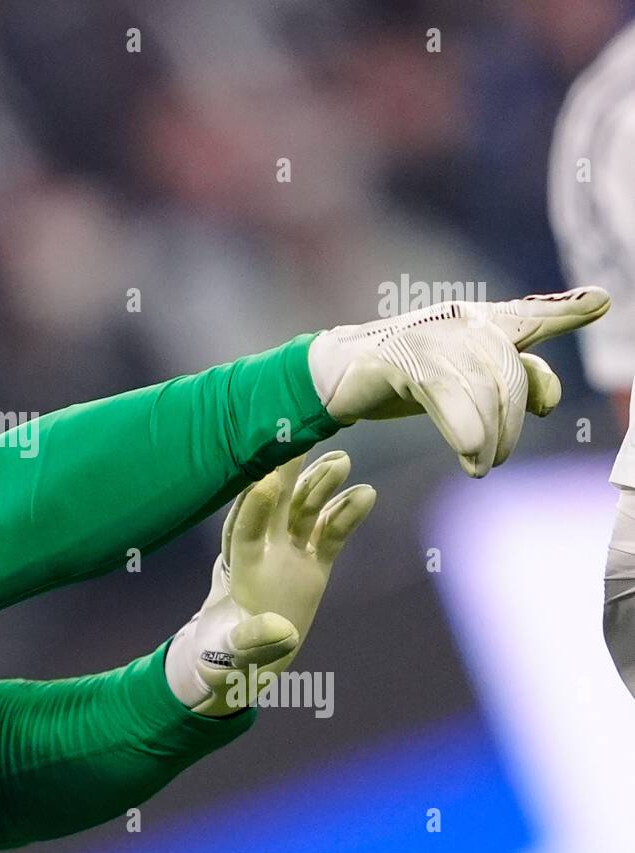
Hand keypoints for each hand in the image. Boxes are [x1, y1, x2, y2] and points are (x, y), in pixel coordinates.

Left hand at [164, 451, 375, 715]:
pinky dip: (346, 515)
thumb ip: (252, 642)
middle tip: (297, 438)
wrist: (242, 657)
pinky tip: (367, 493)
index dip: (252, 510)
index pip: (242, 532)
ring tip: (340, 461)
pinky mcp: (313, 564)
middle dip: (285, 475)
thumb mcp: (231, 655)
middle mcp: (263, 553)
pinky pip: (331, 534)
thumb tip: (280, 632)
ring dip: (319, 487)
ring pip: (304, 512)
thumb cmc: (224, 655)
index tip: (262, 482)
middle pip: (273, 507)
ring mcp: (289, 554)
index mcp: (237, 570)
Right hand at [308, 286, 609, 476]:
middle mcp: (460, 321)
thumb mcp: (462, 380)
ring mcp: (431, 336)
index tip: (600, 302)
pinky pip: (446, 393)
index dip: (566, 312)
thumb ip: (507, 384)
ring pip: (483, 386)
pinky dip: (465, 428)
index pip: (531, 318)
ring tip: (481, 464)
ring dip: (490, 435)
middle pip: (510, 372)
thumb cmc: (405, 378)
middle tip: (496, 459)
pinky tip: (470, 453)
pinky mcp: (400, 357)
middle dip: (512, 423)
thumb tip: (549, 402)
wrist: (338, 376)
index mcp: (479, 322)